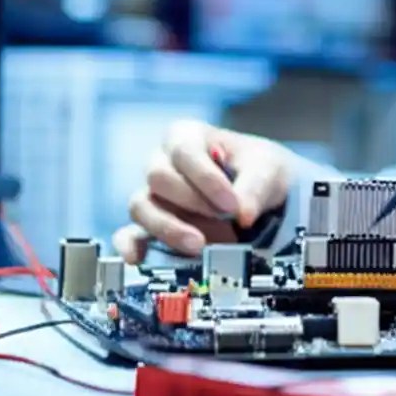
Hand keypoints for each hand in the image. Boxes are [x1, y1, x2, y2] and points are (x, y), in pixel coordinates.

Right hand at [112, 120, 292, 262]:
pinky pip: (129, 235)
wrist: (258, 193)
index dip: (206, 180)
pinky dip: (131, 247)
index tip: (231, 205)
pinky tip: (138, 259)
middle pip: (158, 178)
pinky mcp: (151, 226)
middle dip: (192, 202)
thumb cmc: (256, 170)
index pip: (184, 152)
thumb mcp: (267, 169)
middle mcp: (162, 162)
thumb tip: (243, 215)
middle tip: (224, 219)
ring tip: (199, 245)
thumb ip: (255, 187)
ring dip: (168, 228)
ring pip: (141, 207)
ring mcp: (153, 195)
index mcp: (186, 136)